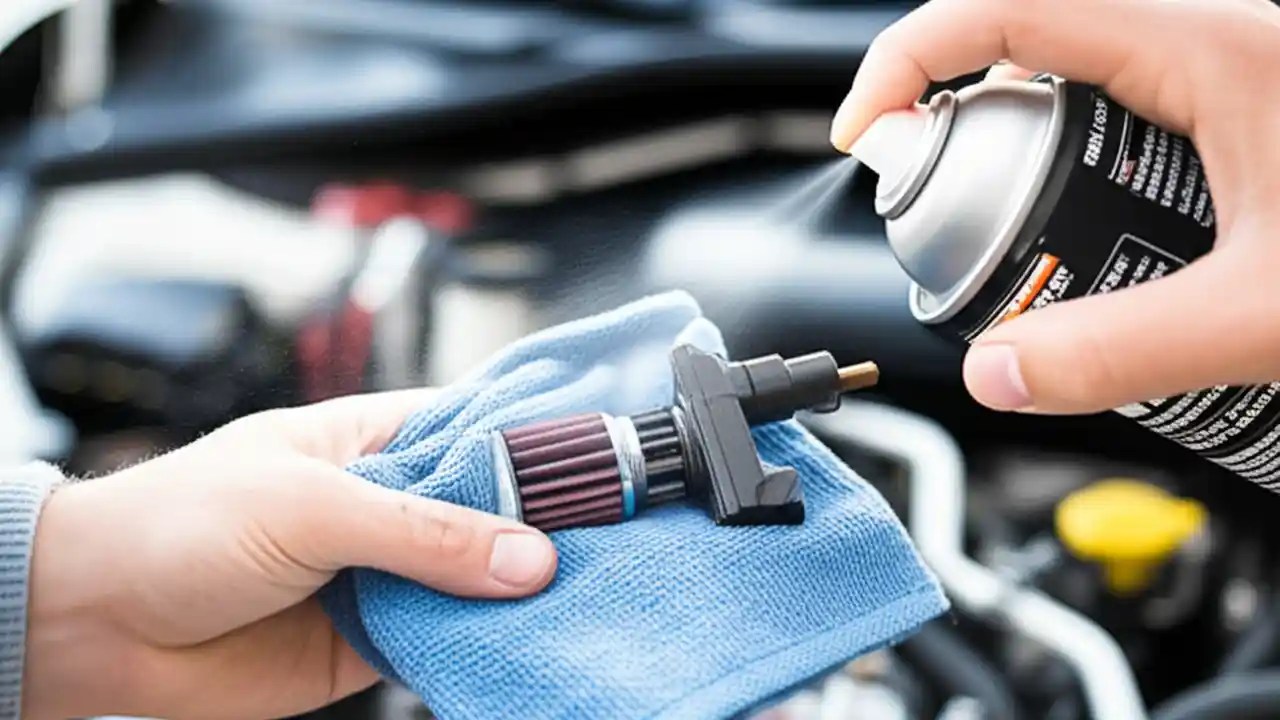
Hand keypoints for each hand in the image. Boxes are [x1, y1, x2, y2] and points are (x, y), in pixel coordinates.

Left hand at [22, 390, 558, 719]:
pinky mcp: (372, 640)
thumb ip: (424, 532)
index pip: (474, 430)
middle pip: (486, 511)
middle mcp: (386, 505)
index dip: (535, 445)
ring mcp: (381, 574)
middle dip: (540, 525)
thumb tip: (527, 557)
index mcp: (370, 440)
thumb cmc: (180, 524)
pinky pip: (444, 638)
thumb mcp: (313, 506)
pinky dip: (482, 643)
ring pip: (473, 579)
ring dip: (518, 590)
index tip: (601, 462)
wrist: (97, 624)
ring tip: (589, 592)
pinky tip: (527, 640)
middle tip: (610, 537)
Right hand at [831, 0, 1279, 413]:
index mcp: (1206, 46)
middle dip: (956, 119)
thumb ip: (1123, 352)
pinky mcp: (1236, 99)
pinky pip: (1119, 98)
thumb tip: (996, 370)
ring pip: (1072, 73)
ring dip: (1015, 139)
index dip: (905, 59)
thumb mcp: (1258, 315)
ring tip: (1006, 220)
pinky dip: (1069, 153)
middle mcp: (1209, 35)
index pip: (1006, 7)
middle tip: (934, 196)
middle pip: (1026, 42)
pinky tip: (1085, 221)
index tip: (862, 130)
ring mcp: (1223, 63)